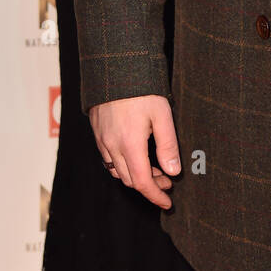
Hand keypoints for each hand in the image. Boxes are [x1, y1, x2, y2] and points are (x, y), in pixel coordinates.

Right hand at [89, 94, 180, 208]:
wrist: (115, 68)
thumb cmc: (142, 89)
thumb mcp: (162, 115)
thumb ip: (168, 145)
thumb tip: (173, 172)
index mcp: (130, 145)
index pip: (142, 182)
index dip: (156, 196)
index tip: (168, 203)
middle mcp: (112, 146)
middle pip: (130, 180)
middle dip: (150, 186)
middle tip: (168, 181)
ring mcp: (102, 140)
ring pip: (117, 172)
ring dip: (136, 176)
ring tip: (156, 169)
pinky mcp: (98, 133)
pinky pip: (108, 159)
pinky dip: (123, 166)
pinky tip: (136, 157)